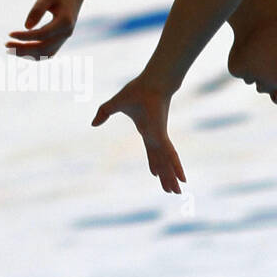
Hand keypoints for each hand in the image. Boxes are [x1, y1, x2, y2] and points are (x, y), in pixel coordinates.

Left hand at [6, 0, 84, 58]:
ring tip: (11, 50)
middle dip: (24, 49)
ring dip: (28, 54)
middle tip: (6, 45)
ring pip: (46, 54)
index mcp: (64, 22)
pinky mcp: (61, 38)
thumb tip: (27, 27)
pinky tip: (21, 49)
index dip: (25, 37)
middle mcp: (66, 33)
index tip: (10, 34)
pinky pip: (48, 51)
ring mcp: (64, 37)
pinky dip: (34, 53)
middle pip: (44, 48)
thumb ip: (37, 10)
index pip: (42, 35)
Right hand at [91, 74, 186, 193]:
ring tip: (178, 193)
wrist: (150, 83)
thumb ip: (103, 113)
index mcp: (147, 131)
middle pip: (161, 162)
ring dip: (172, 178)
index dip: (154, 163)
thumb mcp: (114, 104)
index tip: (157, 174)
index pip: (151, 152)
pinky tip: (183, 179)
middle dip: (166, 177)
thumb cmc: (137, 90)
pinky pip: (170, 156)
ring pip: (167, 163)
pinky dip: (176, 168)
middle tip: (172, 191)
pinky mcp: (162, 137)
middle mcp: (155, 137)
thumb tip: (93, 124)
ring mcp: (160, 138)